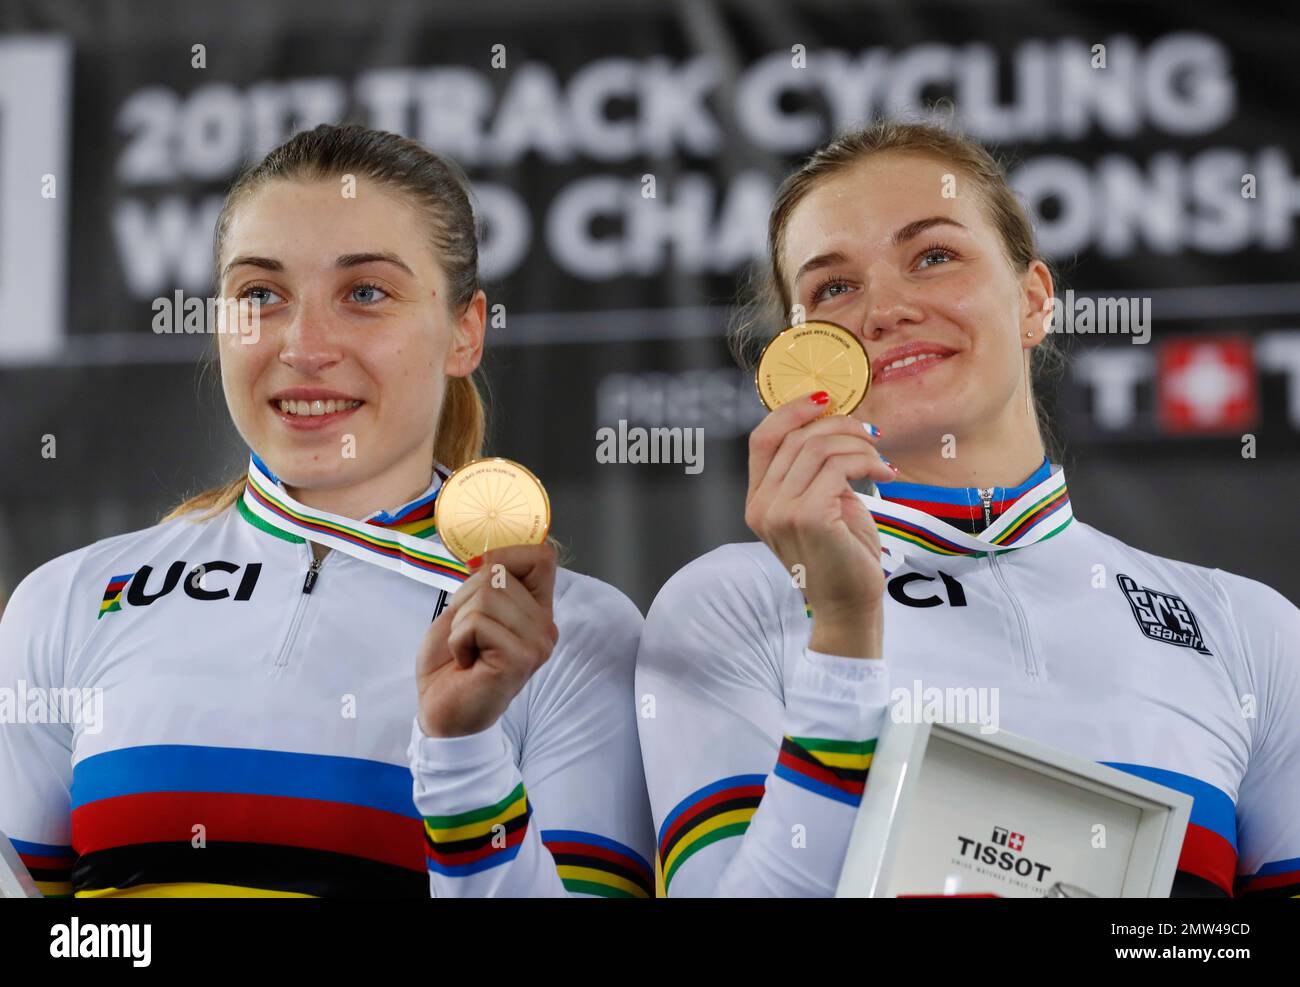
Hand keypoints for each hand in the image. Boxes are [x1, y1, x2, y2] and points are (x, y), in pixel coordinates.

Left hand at [416, 543, 559, 736]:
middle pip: (500, 572)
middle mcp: (545, 626)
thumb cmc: (453, 662)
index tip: (482, 578)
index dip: (507, 554)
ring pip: (487, 596)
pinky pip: (478, 622)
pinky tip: (467, 662)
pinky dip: (459, 640)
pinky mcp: (520, 658)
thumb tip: (488, 558)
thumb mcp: (468, 609)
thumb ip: (488, 583)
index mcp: (537, 610)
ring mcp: (536, 643)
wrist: (441, 711)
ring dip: (461, 622)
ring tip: (468, 650)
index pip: (542, 556)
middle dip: (467, 599)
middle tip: (469, 635)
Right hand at [744, 392, 891, 657]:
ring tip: (881, 461)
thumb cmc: (842, 555)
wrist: (849, 606)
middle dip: (840, 426)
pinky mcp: (806, 516)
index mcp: (759, 500)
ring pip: (818, 448)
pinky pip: (838, 467)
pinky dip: (867, 462)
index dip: (792, 410)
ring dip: (858, 445)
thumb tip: (835, 425)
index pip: (763, 438)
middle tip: (873, 435)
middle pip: (796, 437)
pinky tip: (885, 475)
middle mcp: (761, 505)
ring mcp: (779, 511)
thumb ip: (815, 471)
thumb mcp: (823, 504)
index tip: (826, 398)